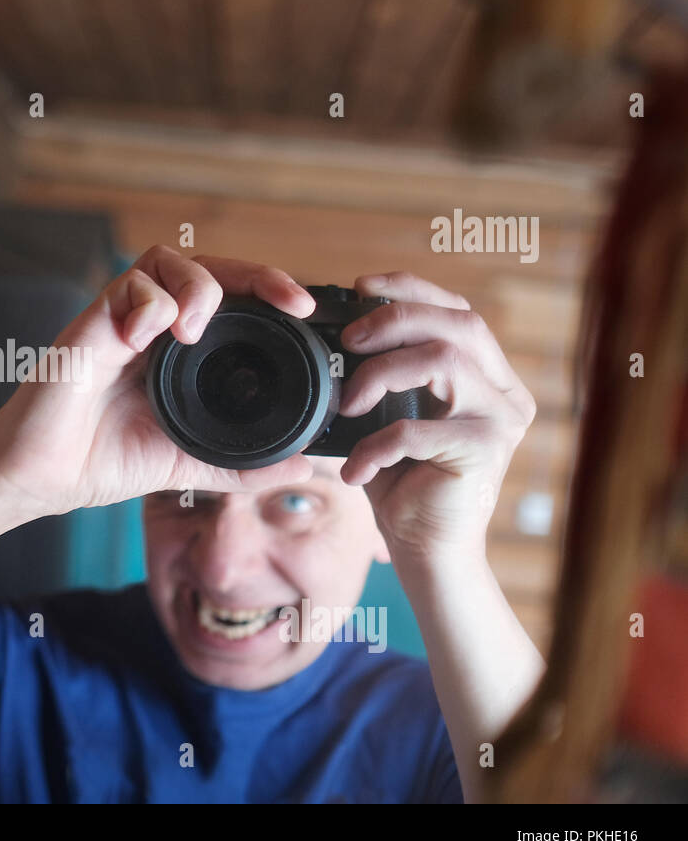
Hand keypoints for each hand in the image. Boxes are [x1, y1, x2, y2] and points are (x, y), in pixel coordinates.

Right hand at [0, 245, 316, 516]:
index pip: (232, 301)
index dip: (269, 294)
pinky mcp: (90, 324)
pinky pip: (127, 287)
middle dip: (255, 274)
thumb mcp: (187, 464)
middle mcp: (153, 328)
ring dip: (197, 285)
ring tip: (196, 328)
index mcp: (178, 354)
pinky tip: (146, 336)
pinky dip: (148, 303)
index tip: (305, 312)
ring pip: (168, 261)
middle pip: (208, 267)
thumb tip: (302, 465)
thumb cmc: (101, 461)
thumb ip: (239, 464)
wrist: (42, 478)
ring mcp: (122, 321)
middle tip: (289, 302)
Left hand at [337, 272, 536, 562]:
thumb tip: (336, 337)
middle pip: (458, 323)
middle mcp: (505, 391)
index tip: (360, 288)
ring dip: (382, 373)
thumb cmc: (404, 484)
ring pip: (444, 361)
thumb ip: (384, 377)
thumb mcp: (391, 418)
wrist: (428, 551)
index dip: (409, 289)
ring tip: (348, 404)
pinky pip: (419, 430)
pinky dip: (375, 445)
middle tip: (348, 341)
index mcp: (487, 374)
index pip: (456, 310)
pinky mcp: (484, 453)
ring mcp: (501, 421)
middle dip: (394, 319)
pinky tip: (354, 470)